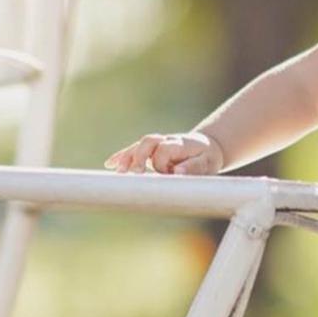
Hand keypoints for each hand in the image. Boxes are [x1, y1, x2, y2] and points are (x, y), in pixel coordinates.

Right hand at [104, 130, 223, 175]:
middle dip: (139, 156)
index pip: (165, 149)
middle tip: (134, 172)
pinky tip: (110, 164)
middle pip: (148, 141)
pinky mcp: (151, 150)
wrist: (208, 148)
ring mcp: (157, 144)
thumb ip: (194, 167)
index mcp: (181, 143)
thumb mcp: (208, 163)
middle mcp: (167, 140)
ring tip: (117, 171)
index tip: (166, 175)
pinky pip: (134, 150)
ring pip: (138, 145)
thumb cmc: (207, 158)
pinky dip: (122, 156)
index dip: (162, 163)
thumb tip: (177, 172)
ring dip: (127, 157)